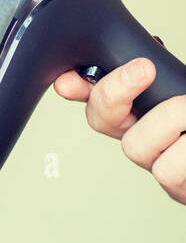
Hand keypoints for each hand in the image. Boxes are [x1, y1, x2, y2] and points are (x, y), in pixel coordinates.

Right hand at [52, 58, 185, 204]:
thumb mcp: (185, 90)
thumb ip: (168, 78)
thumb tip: (152, 52)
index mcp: (150, 115)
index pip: (103, 99)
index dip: (81, 88)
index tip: (69, 79)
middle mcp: (151, 143)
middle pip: (103, 121)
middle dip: (112, 92)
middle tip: (142, 70)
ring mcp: (164, 167)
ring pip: (136, 146)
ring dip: (168, 118)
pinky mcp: (180, 189)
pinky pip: (168, 169)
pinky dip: (185, 151)